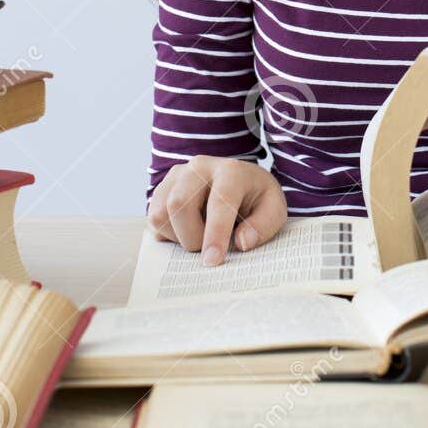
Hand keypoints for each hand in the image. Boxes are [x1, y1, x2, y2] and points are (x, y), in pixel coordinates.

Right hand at [146, 156, 288, 266]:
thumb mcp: (274, 210)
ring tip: (199, 236)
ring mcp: (177, 175)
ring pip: (159, 212)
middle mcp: (200, 167)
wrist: (240, 182)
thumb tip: (241, 242)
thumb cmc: (257, 199)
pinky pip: (152, 218)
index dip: (215, 233)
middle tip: (208, 249)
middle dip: (191, 237)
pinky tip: (187, 231)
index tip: (213, 260)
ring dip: (177, 236)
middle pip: (179, 203)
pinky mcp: (162, 188)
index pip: (219, 201)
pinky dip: (167, 234)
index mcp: (232, 171)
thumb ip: (264, 226)